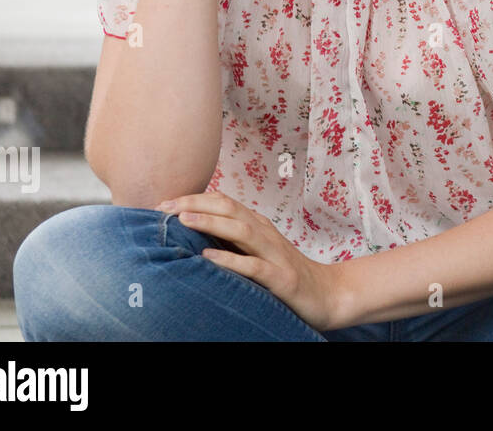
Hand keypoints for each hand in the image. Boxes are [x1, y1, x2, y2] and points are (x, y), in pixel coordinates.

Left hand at [156, 190, 343, 331]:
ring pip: (241, 230)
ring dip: (211, 223)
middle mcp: (266, 235)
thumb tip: (193, 234)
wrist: (329, 294)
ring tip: (184, 220)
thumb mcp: (259, 252)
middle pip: (230, 209)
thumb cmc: (287, 274)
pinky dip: (231, 260)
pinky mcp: (282, 278)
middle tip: (164, 206)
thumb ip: (234, 241)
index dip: (195, 198)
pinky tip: (209, 258)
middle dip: (196, 204)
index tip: (164, 203)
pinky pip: (254, 267)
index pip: (225, 202)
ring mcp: (275, 255)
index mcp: (259, 227)